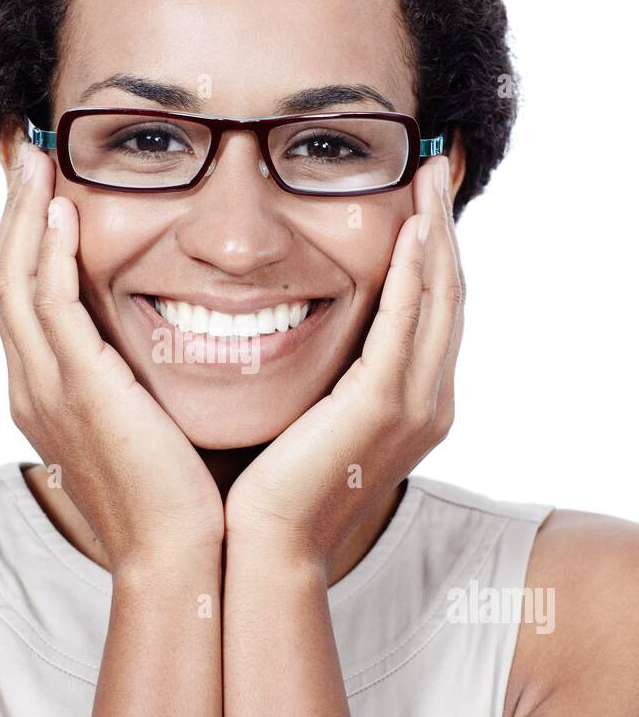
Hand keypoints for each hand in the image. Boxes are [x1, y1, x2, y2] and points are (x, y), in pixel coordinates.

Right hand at [0, 137, 224, 569]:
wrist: (178, 554)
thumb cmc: (176, 494)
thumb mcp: (147, 420)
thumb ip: (138, 375)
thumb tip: (168, 334)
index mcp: (45, 392)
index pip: (20, 298)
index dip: (23, 239)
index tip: (43, 189)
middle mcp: (31, 386)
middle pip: (3, 278)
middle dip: (12, 212)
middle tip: (29, 154)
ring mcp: (46, 389)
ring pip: (13, 282)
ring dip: (23, 215)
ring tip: (37, 161)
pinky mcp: (76, 391)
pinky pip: (49, 307)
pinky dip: (49, 255)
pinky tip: (65, 212)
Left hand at [224, 155, 464, 569]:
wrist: (266, 547)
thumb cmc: (274, 489)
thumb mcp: (314, 419)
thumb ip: (330, 376)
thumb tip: (306, 328)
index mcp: (414, 405)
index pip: (435, 312)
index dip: (434, 253)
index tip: (422, 200)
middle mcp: (429, 403)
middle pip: (450, 296)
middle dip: (444, 229)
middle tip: (435, 169)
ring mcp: (414, 405)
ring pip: (440, 300)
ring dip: (434, 234)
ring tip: (428, 178)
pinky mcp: (384, 405)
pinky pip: (407, 321)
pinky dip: (412, 271)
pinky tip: (409, 228)